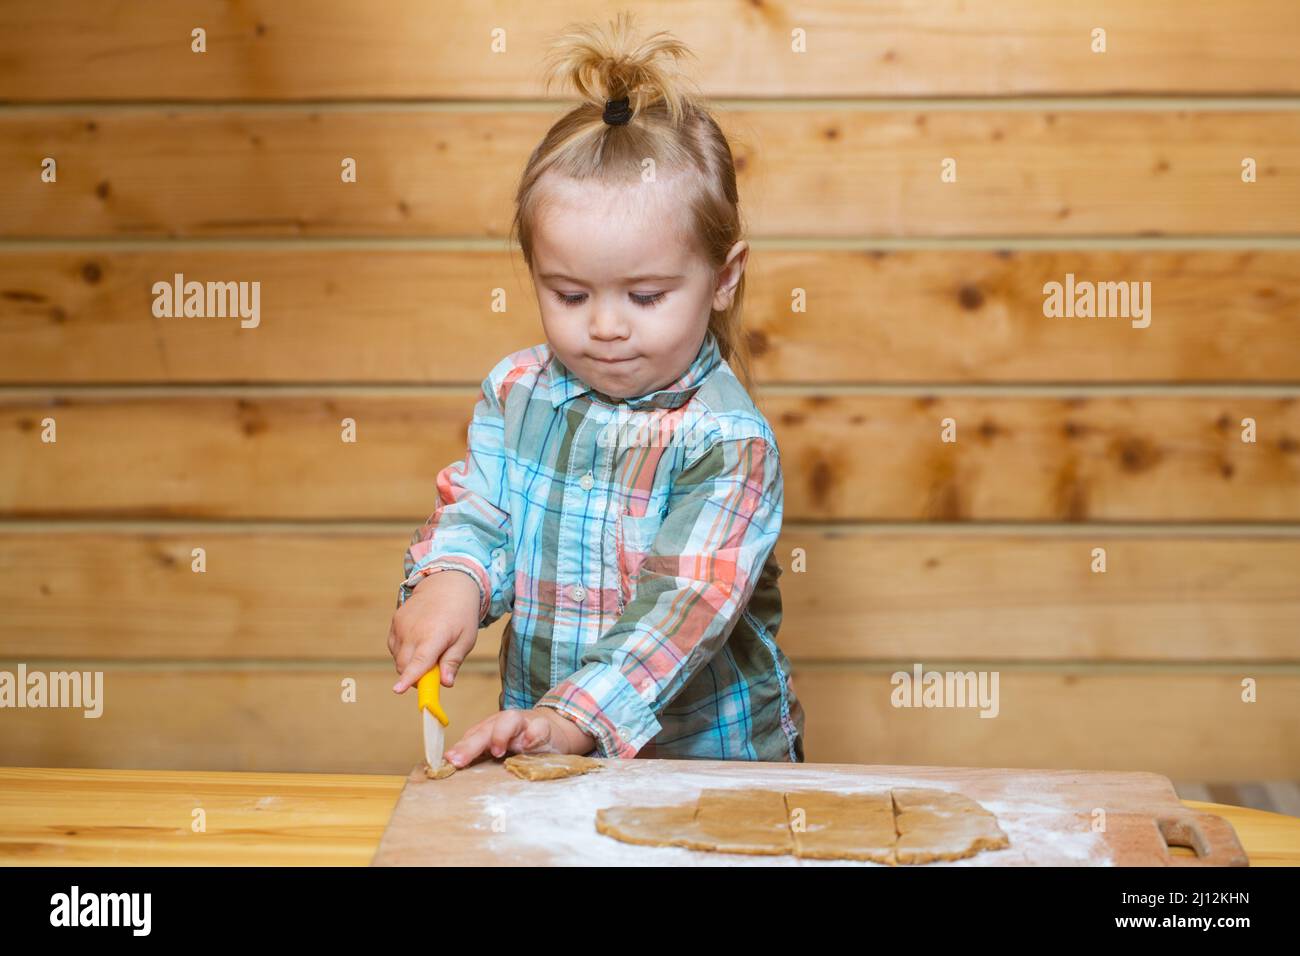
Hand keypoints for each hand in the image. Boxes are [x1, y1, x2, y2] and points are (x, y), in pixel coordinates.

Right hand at [388, 569, 481, 693]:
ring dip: (410, 663)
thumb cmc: (461, 614)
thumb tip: (445, 683)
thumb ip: (453, 662)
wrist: (448, 583)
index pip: (419, 661)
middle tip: (436, 670)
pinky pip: (394, 647)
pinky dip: (405, 652)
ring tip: (431, 648)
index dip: (409, 678)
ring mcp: (401, 625)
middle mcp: (414, 630)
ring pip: (398, 658)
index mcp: (435, 635)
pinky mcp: (395, 621)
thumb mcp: (466, 639)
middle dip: (416, 676)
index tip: (398, 690)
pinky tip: (420, 641)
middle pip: (404, 666)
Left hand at [444, 707, 596, 767]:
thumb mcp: (499, 750)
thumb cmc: (520, 743)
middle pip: (484, 730)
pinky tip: (528, 744)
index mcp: (489, 731)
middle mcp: (502, 724)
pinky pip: (538, 727)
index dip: (459, 749)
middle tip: (458, 760)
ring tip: (496, 751)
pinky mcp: (544, 727)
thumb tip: (450, 767)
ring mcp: (523, 724)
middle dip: (470, 745)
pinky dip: (533, 734)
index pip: (470, 738)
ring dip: (500, 734)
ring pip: (508, 720)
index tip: (448, 762)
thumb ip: (479, 757)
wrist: (554, 730)